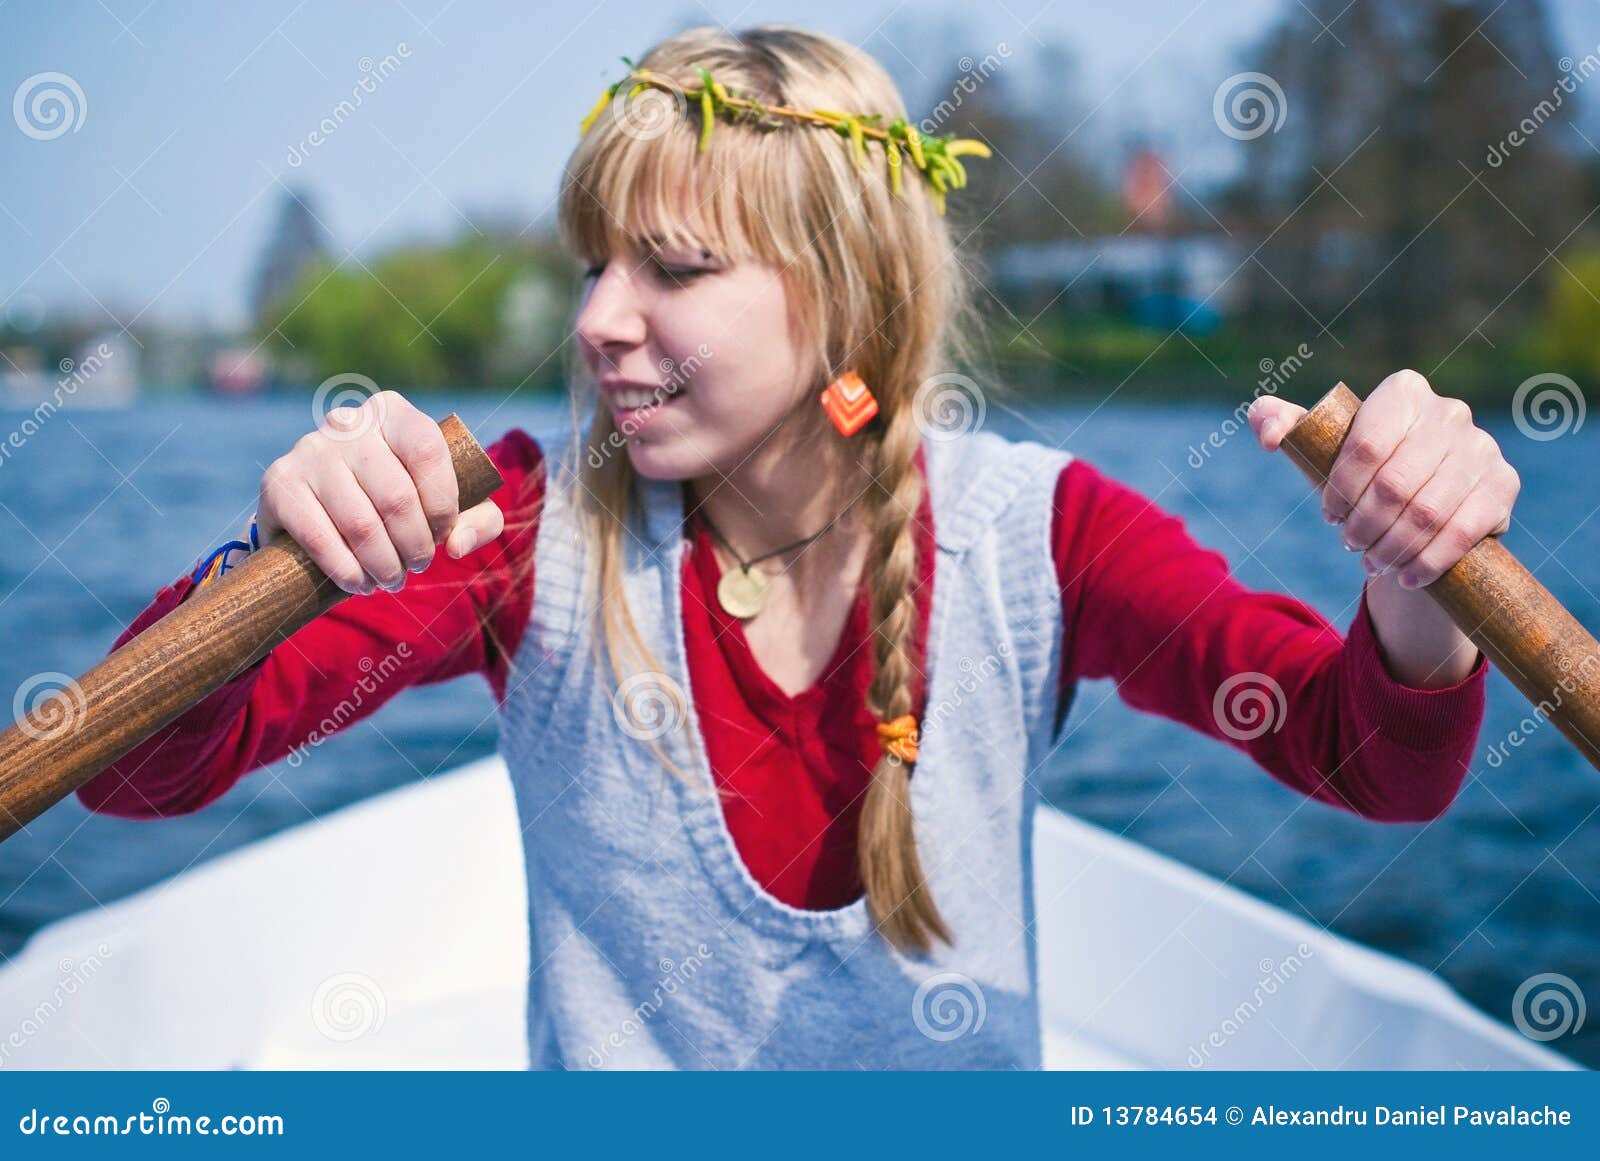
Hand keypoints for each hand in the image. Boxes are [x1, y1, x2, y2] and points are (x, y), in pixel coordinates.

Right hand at [256, 391, 503, 594]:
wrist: (321, 509)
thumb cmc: (400, 503)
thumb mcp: (449, 505)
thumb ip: (478, 520)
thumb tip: (459, 545)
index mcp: (393, 413)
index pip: (427, 450)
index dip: (443, 504)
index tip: (443, 536)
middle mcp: (348, 422)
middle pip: (396, 496)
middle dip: (415, 546)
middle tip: (415, 567)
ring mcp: (309, 450)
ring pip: (360, 523)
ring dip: (383, 565)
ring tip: (390, 581)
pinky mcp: (279, 483)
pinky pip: (318, 536)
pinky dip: (345, 570)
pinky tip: (359, 584)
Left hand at [1247, 370, 1519, 588]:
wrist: (1423, 502)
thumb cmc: (1362, 470)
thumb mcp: (1321, 447)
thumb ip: (1281, 424)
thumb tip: (1268, 432)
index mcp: (1403, 392)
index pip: (1365, 445)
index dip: (1340, 489)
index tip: (1328, 514)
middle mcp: (1449, 411)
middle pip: (1395, 483)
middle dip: (1363, 524)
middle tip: (1348, 544)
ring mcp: (1482, 447)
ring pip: (1427, 511)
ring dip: (1392, 546)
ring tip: (1372, 562)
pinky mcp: (1503, 486)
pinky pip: (1464, 530)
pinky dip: (1428, 560)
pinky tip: (1406, 576)